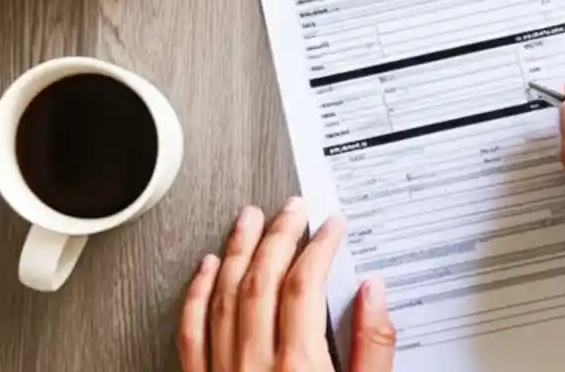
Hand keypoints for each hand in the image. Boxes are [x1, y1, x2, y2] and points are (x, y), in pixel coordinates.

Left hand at [177, 199, 396, 371]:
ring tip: (250, 220)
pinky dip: (197, 295)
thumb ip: (373, 347)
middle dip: (279, 236)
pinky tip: (206, 268)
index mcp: (300, 367)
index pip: (305, 284)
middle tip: (291, 209)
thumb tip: (373, 294)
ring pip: (223, 298)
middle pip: (261, 281)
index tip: (330, 227)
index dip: (319, 246)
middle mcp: (255, 365)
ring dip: (237, 252)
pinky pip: (191, 333)